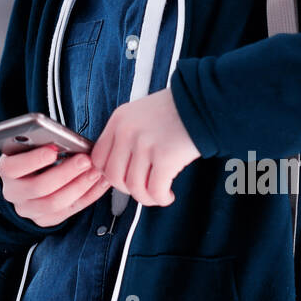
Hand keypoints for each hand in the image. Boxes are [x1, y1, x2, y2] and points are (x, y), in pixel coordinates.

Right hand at [0, 145, 110, 227]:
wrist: (28, 177)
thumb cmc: (33, 154)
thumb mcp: (30, 145)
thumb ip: (41, 143)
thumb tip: (64, 141)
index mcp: (6, 169)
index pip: (14, 167)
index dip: (33, 159)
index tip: (53, 149)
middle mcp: (13, 192)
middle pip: (39, 187)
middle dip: (65, 173)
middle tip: (85, 160)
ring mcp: (28, 209)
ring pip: (55, 203)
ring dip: (79, 186)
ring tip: (95, 171)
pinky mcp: (45, 219)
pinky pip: (69, 210)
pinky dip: (88, 196)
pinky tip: (100, 182)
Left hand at [90, 89, 200, 206]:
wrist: (203, 101)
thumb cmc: (176, 110)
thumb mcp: (140, 113)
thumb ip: (126, 135)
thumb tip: (119, 165)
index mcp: (119, 120)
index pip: (97, 158)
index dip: (108, 174)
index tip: (122, 179)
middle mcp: (127, 131)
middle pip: (113, 176)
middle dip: (128, 189)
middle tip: (142, 187)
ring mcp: (145, 144)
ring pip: (134, 187)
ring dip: (147, 197)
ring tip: (158, 193)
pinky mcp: (165, 157)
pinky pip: (154, 190)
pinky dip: (161, 198)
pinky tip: (168, 195)